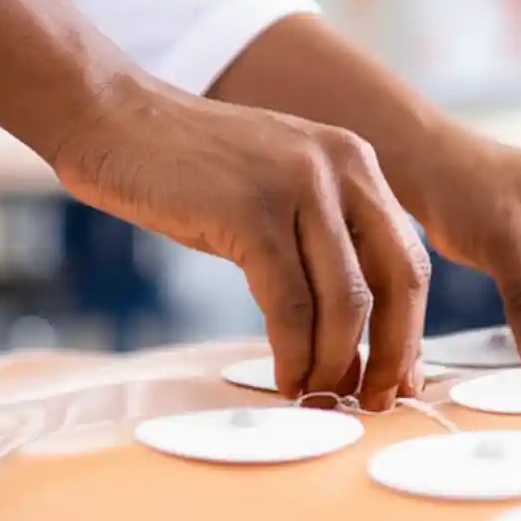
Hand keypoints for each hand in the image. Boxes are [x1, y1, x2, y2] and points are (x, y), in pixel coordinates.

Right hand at [51, 75, 430, 410]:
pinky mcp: (252, 211)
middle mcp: (342, 166)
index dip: (409, 329)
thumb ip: (322, 238)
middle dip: (392, 353)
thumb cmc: (188, 169)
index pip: (408, 259)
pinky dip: (292, 353)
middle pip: (397, 280)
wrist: (111, 118)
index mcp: (356, 162)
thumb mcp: (278, 187)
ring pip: (345, 301)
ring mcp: (299, 185)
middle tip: (374, 402)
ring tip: (318, 396)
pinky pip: (290, 304)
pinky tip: (285, 376)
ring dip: (335, 363)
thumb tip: (351, 329)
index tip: (402, 378)